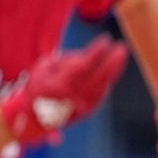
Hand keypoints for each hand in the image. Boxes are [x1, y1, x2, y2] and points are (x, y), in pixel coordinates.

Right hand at [0, 35, 128, 144]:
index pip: (82, 66)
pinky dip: (109, 78)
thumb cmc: (39, 86)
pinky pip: (102, 91)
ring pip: (103, 84)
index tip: (105, 39)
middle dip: (111, 61)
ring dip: (114, 68)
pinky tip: (115, 66)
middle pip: (98, 77)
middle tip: (121, 47)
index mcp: (58, 86)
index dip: (95, 53)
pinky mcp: (89, 110)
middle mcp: (73, 98)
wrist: (35, 118)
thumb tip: (86, 57)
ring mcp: (83, 106)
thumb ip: (64, 61)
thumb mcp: (43, 69)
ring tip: (121, 53)